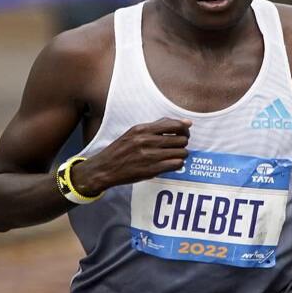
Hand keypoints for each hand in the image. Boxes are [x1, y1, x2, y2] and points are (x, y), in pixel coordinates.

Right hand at [71, 118, 191, 195]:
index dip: (184, 129)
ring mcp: (149, 156)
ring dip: (181, 155)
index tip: (184, 132)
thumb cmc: (122, 149)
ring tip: (174, 156)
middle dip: (183, 143)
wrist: (105, 168)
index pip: (175, 125)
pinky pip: (176, 164)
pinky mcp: (151, 170)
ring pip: (181, 152)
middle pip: (181, 139)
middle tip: (178, 146)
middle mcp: (146, 141)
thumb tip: (187, 122)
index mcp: (142, 129)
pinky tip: (171, 164)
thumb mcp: (135, 132)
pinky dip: (178, 164)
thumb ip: (158, 126)